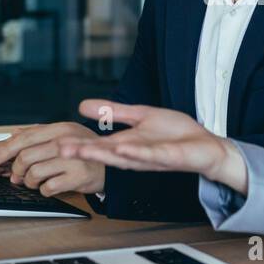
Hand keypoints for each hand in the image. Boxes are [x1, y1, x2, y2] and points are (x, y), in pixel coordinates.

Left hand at [0, 122, 105, 195]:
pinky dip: (44, 190)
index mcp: (60, 129)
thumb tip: (12, 133)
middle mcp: (66, 142)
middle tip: (18, 175)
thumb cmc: (84, 152)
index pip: (25, 138)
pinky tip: (50, 186)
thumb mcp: (64, 135)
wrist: (112, 167)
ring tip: (36, 181)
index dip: (6, 149)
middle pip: (26, 156)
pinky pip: (48, 188)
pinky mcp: (78, 178)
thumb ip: (38, 133)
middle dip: (17, 169)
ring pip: (34, 173)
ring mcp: (73, 160)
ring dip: (30, 181)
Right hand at [61, 100, 248, 192]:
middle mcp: (135, 154)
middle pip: (105, 154)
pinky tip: (122, 147)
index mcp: (127, 144)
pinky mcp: (167, 158)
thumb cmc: (175, 134)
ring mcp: (150, 158)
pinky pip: (149, 156)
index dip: (78, 144)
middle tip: (60, 150)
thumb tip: (83, 105)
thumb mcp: (141, 116)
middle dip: (83, 153)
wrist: (205, 146)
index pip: (98, 145)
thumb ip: (114, 111)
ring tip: (82, 150)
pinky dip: (135, 152)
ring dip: (103, 155)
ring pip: (123, 157)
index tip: (57, 142)